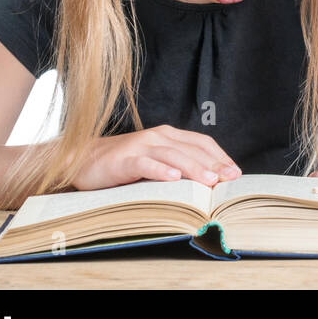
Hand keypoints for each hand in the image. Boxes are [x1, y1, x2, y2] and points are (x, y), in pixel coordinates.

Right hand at [70, 124, 241, 190]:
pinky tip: (173, 178)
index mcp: (169, 135)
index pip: (202, 143)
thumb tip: (208, 183)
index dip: (220, 156)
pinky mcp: (124, 159)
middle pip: (192, 149)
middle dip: (214, 164)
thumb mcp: (155, 162)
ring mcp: (141, 146)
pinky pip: (145, 163)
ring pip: (174, 155)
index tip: (236, 173)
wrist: (82, 159)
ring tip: (210, 180)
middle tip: (231, 179)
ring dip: (194, 168)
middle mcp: (158, 136)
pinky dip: (160, 170)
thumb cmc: (123, 164)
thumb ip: (176, 166)